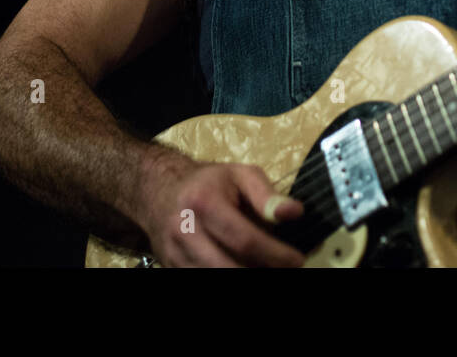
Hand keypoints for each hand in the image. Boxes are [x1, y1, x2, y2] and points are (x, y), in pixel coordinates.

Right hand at [138, 150, 305, 266]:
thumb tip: (295, 213)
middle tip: (284, 269)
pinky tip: (244, 268)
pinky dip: (225, 278)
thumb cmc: (208, 183)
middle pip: (229, 268)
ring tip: (265, 267)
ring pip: (214, 278)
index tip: (297, 260)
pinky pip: (201, 280)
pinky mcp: (170, 268)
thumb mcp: (240, 175)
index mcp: (204, 202)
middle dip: (263, 272)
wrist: (159, 191)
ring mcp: (174, 254)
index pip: (244, 240)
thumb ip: (267, 195)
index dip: (275, 254)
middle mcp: (184, 231)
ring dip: (247, 277)